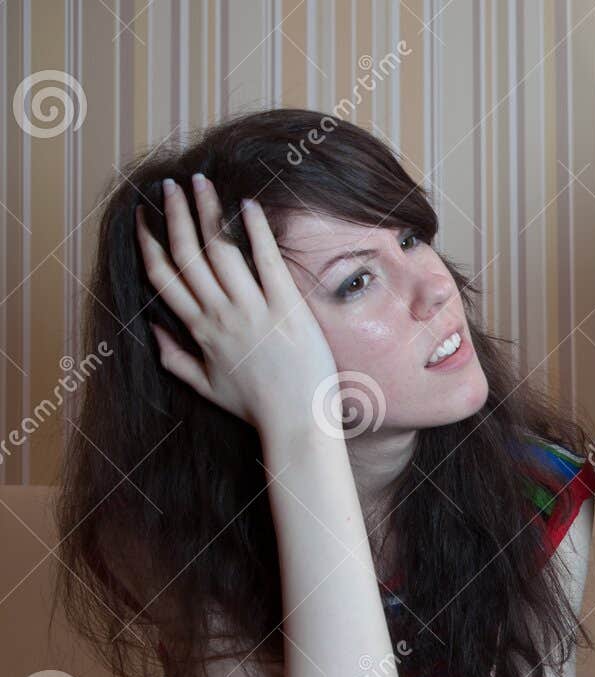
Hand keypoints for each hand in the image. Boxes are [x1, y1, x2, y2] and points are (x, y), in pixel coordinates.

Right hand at [136, 174, 338, 433]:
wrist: (296, 423)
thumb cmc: (256, 408)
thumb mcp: (207, 387)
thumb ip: (175, 359)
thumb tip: (154, 333)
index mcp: (199, 330)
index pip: (163, 276)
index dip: (149, 242)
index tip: (145, 216)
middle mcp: (220, 315)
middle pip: (188, 253)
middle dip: (176, 214)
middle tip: (170, 184)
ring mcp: (252, 310)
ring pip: (221, 250)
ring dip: (208, 211)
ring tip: (202, 182)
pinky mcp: (286, 308)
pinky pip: (267, 261)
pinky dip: (255, 231)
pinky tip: (247, 204)